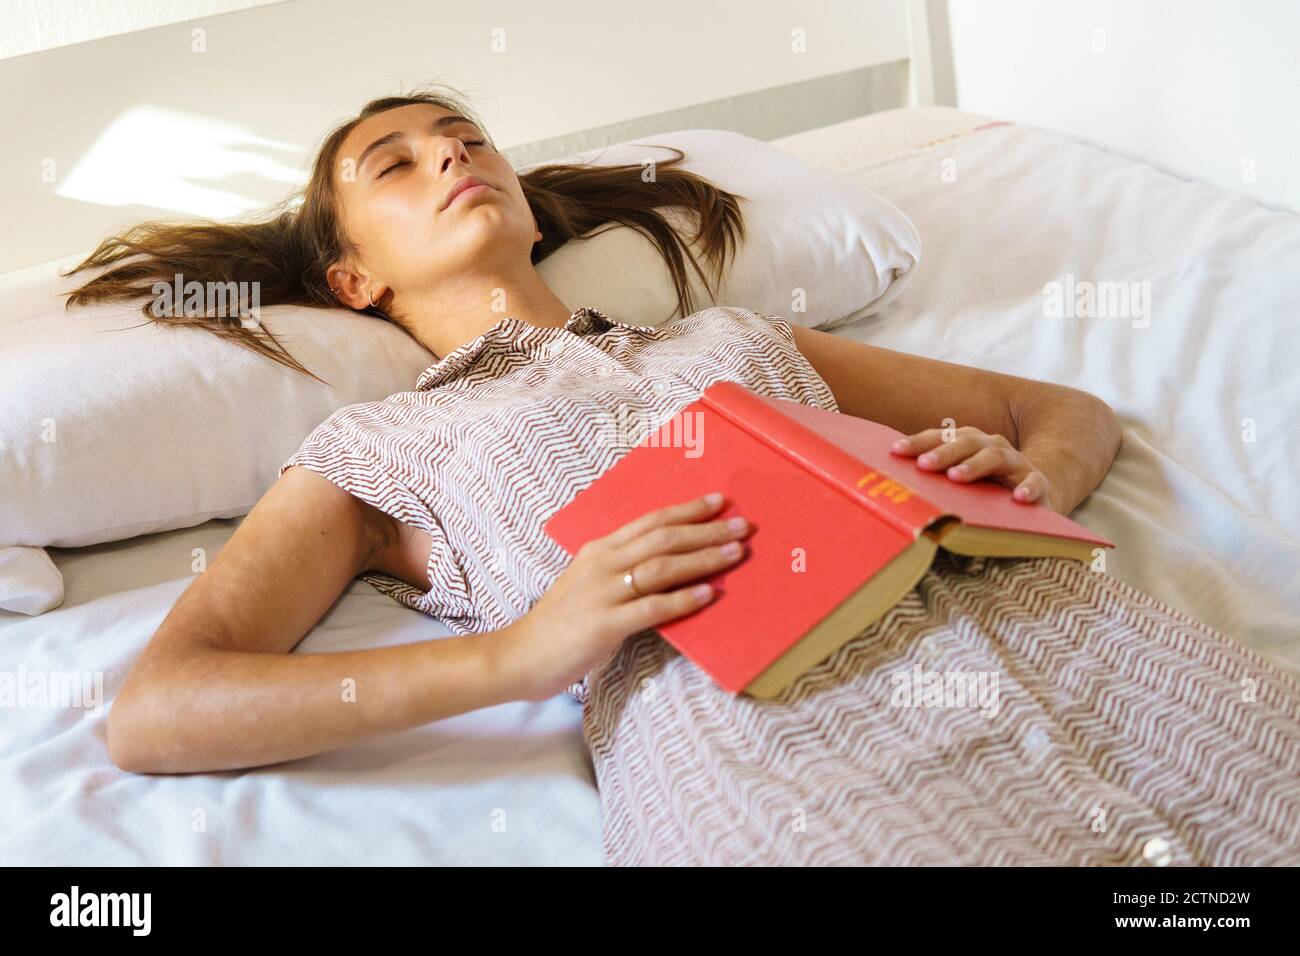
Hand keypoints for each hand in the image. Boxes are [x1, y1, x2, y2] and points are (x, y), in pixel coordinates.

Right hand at [496, 492, 750, 701]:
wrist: (520, 656)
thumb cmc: (559, 623)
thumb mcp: (589, 584)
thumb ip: (621, 571)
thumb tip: (667, 565)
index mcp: (599, 550)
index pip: (650, 522)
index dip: (686, 510)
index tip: (718, 502)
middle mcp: (602, 564)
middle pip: (662, 539)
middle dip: (706, 530)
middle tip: (742, 526)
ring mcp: (602, 593)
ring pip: (661, 567)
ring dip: (702, 559)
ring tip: (734, 554)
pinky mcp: (604, 624)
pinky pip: (651, 607)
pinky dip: (683, 600)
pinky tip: (708, 594)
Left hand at [890, 426, 1051, 505]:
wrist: (1029, 494)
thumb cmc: (982, 487)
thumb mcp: (957, 479)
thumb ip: (932, 477)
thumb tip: (888, 482)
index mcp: (968, 442)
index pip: (940, 437)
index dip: (918, 442)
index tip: (895, 451)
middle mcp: (991, 445)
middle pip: (966, 443)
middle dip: (943, 453)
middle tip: (923, 465)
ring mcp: (1016, 462)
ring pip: (996, 456)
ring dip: (975, 465)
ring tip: (956, 477)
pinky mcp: (1037, 482)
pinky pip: (1036, 483)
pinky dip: (1029, 489)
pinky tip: (1019, 499)